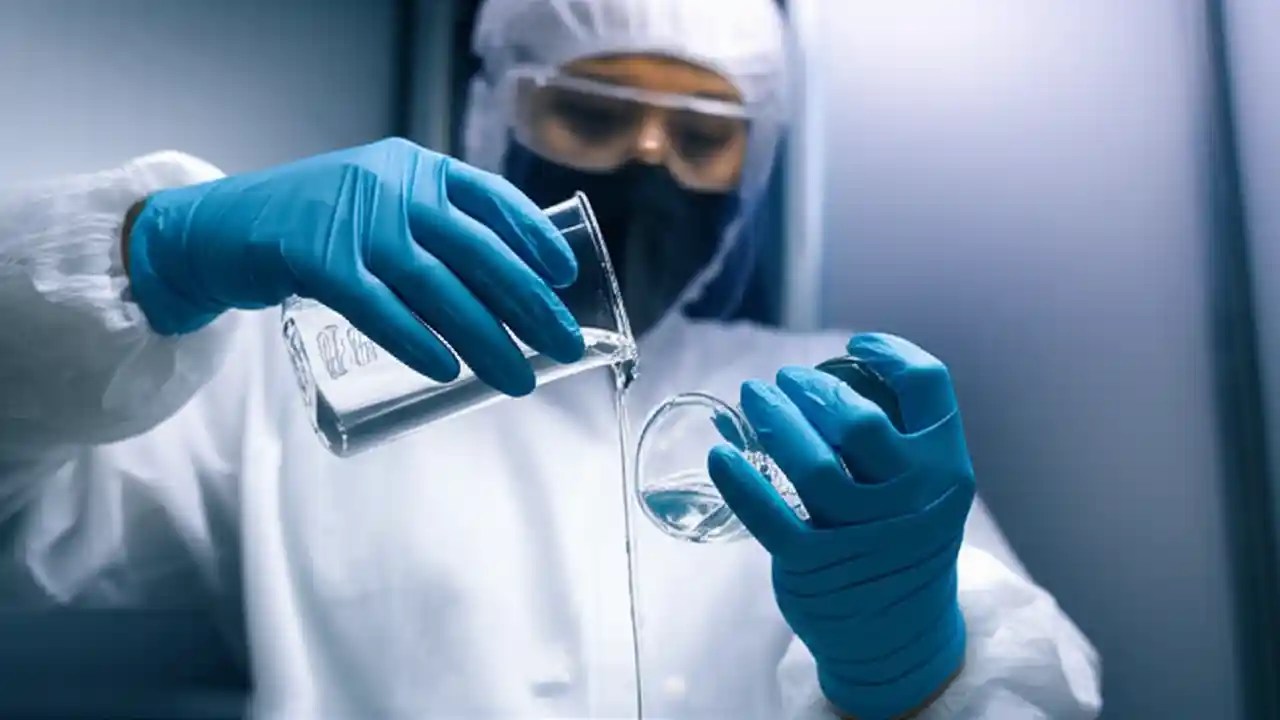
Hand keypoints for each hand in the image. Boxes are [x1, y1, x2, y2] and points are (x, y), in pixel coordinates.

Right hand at [126, 137, 584, 396]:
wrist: (221, 226)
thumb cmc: (315, 222)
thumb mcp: (379, 200)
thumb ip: (430, 227)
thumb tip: (503, 285)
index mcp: (416, 168)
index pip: (492, 197)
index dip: (534, 236)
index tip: (565, 275)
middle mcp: (394, 187)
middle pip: (479, 251)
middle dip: (531, 303)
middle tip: (565, 345)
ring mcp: (355, 222)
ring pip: (438, 288)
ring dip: (486, 339)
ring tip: (518, 379)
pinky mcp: (316, 258)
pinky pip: (378, 307)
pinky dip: (416, 340)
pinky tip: (447, 370)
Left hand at [708, 333, 974, 719]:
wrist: (901, 638)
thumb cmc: (902, 546)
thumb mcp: (921, 493)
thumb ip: (888, 443)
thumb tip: (811, 383)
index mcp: (946, 469)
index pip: (928, 386)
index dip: (889, 353)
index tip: (854, 346)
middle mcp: (912, 499)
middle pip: (859, 422)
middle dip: (813, 389)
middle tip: (785, 378)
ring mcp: (865, 534)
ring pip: (812, 463)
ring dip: (774, 421)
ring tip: (754, 397)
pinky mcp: (817, 564)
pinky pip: (771, 516)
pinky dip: (740, 482)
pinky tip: (720, 455)